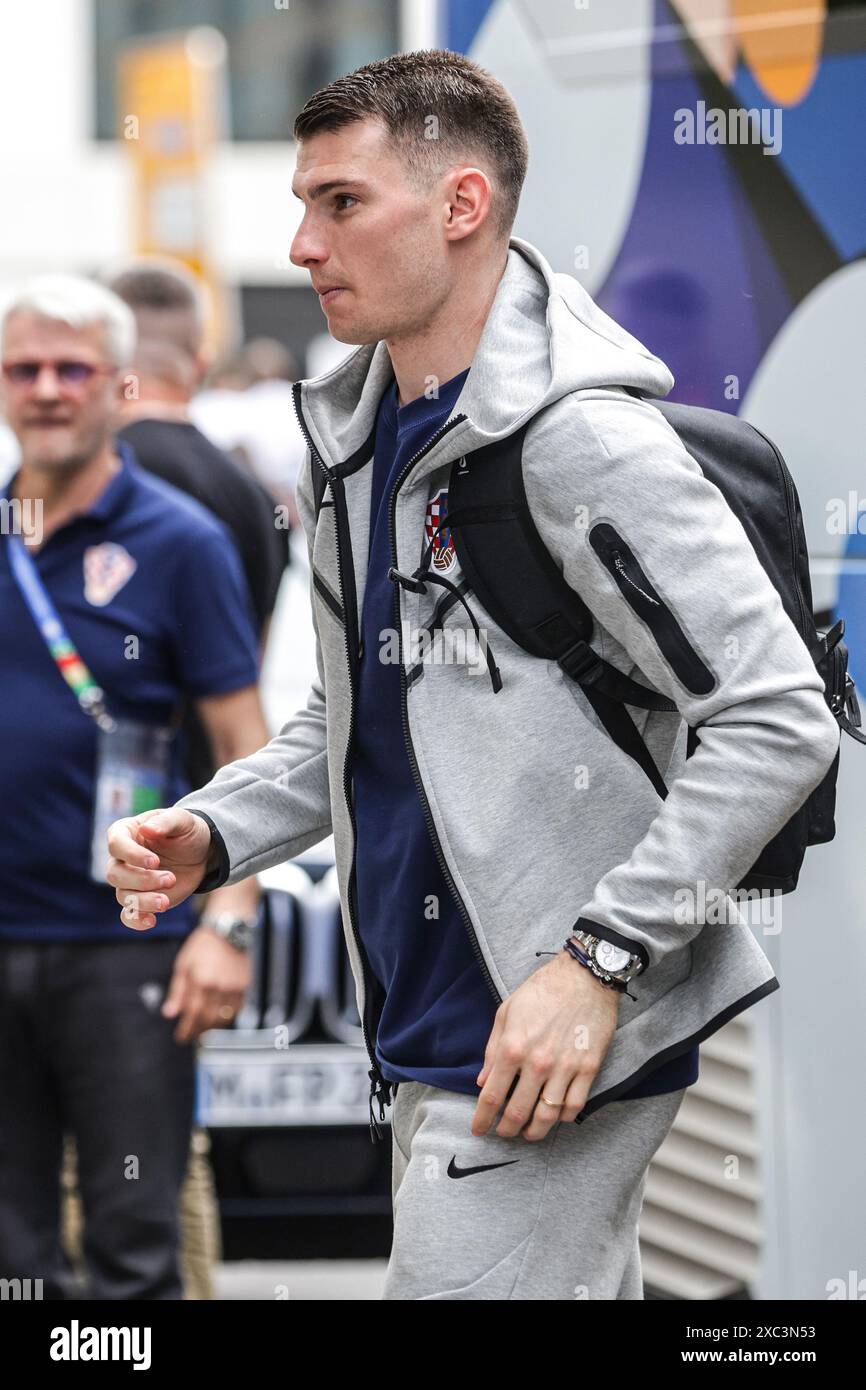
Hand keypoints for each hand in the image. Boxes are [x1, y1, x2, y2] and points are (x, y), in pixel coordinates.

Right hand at [106, 807, 214, 930]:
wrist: (200, 852)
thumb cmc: (187, 831)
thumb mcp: (182, 820)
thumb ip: (165, 822)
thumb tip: (146, 829)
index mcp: (126, 832)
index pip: (116, 844)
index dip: (132, 855)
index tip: (155, 861)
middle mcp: (122, 859)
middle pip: (116, 874)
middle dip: (142, 880)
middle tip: (170, 879)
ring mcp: (130, 881)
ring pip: (123, 896)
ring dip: (144, 900)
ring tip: (166, 902)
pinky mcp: (141, 899)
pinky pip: (128, 915)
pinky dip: (136, 920)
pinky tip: (152, 922)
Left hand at [161, 926, 250, 1043]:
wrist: (229, 931)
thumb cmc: (203, 945)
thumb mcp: (183, 965)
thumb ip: (177, 991)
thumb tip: (170, 1013)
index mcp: (201, 981)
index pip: (192, 1014)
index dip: (186, 1030)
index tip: (181, 1038)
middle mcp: (219, 987)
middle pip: (208, 1020)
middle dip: (199, 1032)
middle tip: (192, 1036)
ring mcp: (234, 988)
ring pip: (224, 1018)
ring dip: (213, 1027)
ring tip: (204, 1028)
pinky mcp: (245, 986)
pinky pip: (236, 1010)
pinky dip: (227, 1017)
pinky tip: (219, 1016)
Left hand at [472, 950, 620, 1141]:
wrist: (584, 978)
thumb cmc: (541, 990)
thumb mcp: (506, 1012)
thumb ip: (492, 1049)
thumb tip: (482, 1081)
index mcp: (513, 1047)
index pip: (492, 1096)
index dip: (482, 1119)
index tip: (479, 1129)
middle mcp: (538, 1062)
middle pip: (518, 1112)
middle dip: (506, 1130)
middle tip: (503, 1134)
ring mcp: (565, 1068)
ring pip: (547, 1116)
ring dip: (535, 1131)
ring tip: (528, 1134)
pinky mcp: (589, 1068)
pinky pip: (575, 1106)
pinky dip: (563, 1119)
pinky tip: (555, 1118)